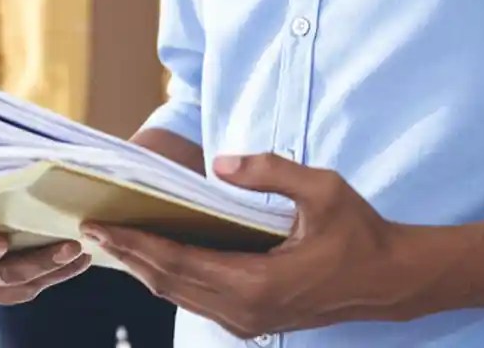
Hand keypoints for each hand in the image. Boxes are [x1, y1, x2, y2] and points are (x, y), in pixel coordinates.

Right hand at [0, 225, 91, 304]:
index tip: (0, 241)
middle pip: (5, 274)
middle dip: (38, 262)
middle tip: (68, 246)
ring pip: (26, 286)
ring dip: (56, 271)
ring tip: (81, 252)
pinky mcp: (18, 286)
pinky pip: (40, 286)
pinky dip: (63, 273)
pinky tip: (84, 258)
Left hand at [82, 154, 429, 338]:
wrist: (394, 280)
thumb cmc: (360, 233)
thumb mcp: (322, 190)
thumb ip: (270, 172)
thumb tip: (219, 163)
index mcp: (258, 283)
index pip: (178, 263)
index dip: (135, 245)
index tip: (100, 227)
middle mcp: (247, 310)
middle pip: (168, 282)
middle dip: (127, 254)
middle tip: (89, 228)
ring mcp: (250, 321)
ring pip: (179, 294)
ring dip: (143, 267)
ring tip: (111, 240)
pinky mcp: (254, 319)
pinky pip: (197, 298)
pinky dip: (169, 276)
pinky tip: (151, 256)